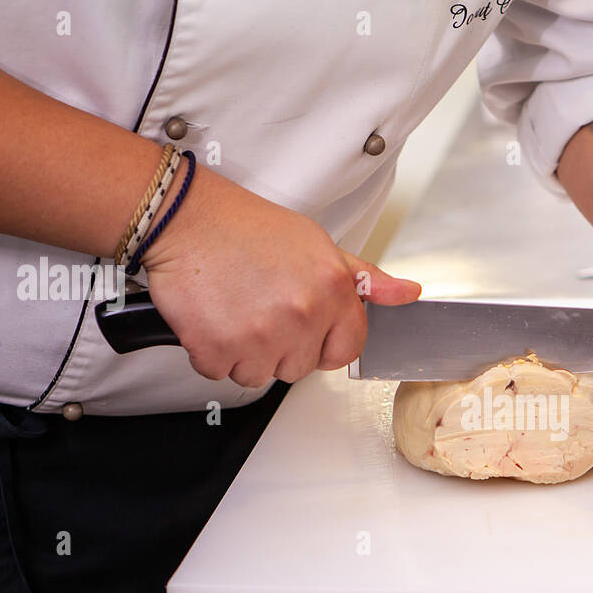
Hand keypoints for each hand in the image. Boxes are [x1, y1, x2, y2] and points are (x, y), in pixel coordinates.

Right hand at [139, 165, 420, 386]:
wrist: (185, 217)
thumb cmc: (246, 228)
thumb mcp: (319, 245)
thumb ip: (366, 279)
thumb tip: (407, 294)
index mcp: (333, 290)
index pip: (348, 349)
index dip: (325, 342)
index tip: (306, 328)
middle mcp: (302, 314)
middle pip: (300, 367)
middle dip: (281, 346)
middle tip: (260, 307)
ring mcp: (260, 335)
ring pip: (259, 374)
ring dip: (245, 352)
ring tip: (235, 309)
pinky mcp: (217, 348)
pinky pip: (220, 372)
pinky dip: (211, 353)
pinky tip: (213, 317)